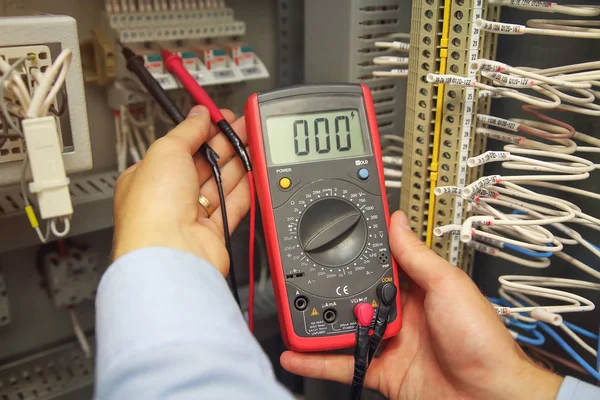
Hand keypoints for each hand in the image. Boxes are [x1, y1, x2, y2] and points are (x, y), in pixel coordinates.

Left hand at [112, 105, 249, 275]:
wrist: (170, 255)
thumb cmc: (152, 211)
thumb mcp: (166, 152)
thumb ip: (187, 131)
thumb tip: (199, 114)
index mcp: (148, 177)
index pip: (180, 147)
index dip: (202, 131)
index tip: (222, 120)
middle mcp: (169, 198)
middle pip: (203, 165)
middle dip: (225, 144)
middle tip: (245, 128)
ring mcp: (191, 217)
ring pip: (221, 184)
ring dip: (238, 164)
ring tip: (254, 144)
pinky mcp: (213, 233)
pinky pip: (233, 206)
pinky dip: (245, 190)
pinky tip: (253, 175)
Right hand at [281, 211, 562, 399]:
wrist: (488, 396)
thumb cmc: (480, 340)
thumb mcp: (447, 285)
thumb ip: (416, 256)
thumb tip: (398, 221)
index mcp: (415, 289)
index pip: (376, 265)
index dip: (353, 253)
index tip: (330, 239)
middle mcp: (398, 314)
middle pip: (353, 297)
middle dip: (328, 290)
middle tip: (302, 278)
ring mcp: (386, 342)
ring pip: (343, 330)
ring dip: (317, 323)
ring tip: (291, 312)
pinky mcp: (379, 370)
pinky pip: (342, 364)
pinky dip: (317, 362)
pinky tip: (297, 354)